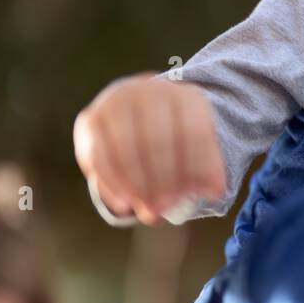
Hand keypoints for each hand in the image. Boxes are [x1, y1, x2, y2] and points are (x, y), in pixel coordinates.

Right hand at [73, 72, 225, 225]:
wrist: (140, 110)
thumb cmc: (175, 135)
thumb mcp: (196, 146)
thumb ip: (205, 168)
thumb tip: (213, 191)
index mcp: (184, 95)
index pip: (195, 129)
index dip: (200, 164)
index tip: (205, 194)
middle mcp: (148, 90)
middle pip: (157, 139)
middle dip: (163, 179)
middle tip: (167, 209)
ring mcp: (116, 101)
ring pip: (124, 147)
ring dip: (138, 185)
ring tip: (150, 212)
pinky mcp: (90, 119)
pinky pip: (98, 155)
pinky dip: (112, 184)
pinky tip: (124, 204)